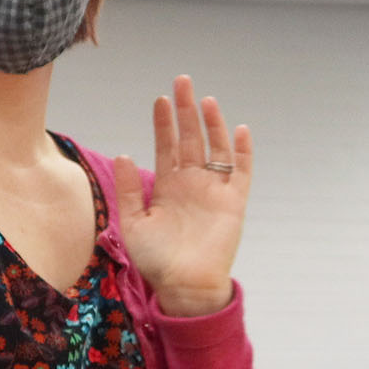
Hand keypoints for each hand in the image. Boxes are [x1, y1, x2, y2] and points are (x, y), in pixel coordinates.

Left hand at [112, 75, 251, 317]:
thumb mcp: (133, 223)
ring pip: (216, 148)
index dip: (163, 123)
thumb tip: (125, 155)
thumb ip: (130, 189)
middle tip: (182, 82)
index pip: (166, 146)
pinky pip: (242, 171)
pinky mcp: (234, 202)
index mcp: (168, 187)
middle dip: (185, 111)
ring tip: (205, 100)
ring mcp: (214, 191)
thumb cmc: (157, 261)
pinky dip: (243, 151)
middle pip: (191, 138)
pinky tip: (240, 129)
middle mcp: (192, 184)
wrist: (185, 286)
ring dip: (212, 124)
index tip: (159, 100)